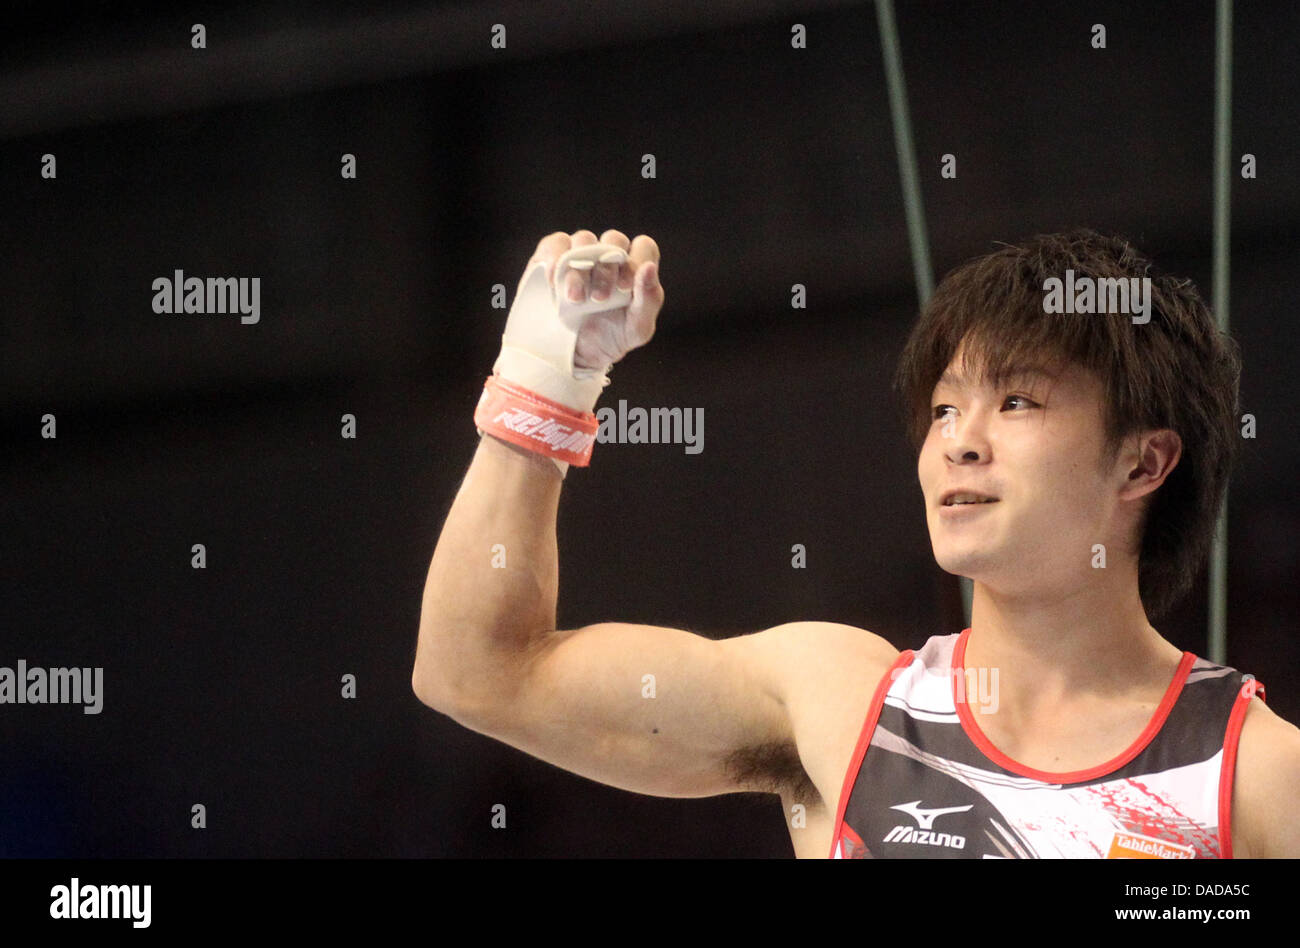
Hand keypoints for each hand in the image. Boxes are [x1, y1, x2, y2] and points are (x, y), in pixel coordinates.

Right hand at [527, 229, 663, 371]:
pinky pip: (556, 243)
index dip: (637, 260)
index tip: (625, 288)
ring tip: (576, 299)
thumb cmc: (612, 336)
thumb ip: (649, 298)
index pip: (643, 246)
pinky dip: (555, 259)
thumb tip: (649, 267)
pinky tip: (554, 283)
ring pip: (584, 240)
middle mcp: (609, 254)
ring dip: (580, 270)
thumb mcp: (637, 327)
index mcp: (635, 267)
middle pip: (613, 240)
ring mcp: (581, 251)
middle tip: (600, 299)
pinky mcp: (554, 255)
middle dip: (607, 269)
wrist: (576, 353)